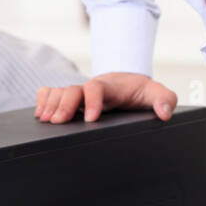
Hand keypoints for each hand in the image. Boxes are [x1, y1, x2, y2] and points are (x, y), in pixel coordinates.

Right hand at [35, 71, 176, 123]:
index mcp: (111, 87)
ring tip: (45, 119)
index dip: (91, 101)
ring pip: (59, 91)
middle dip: (63, 105)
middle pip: (72, 90)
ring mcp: (79, 92)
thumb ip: (165, 100)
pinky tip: (39, 114)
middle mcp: (91, 88)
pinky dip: (42, 100)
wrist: (127, 83)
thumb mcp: (156, 92)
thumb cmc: (139, 91)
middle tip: (57, 121)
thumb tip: (165, 113)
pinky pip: (50, 92)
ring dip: (50, 104)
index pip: (96, 88)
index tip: (90, 118)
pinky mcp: (70, 97)